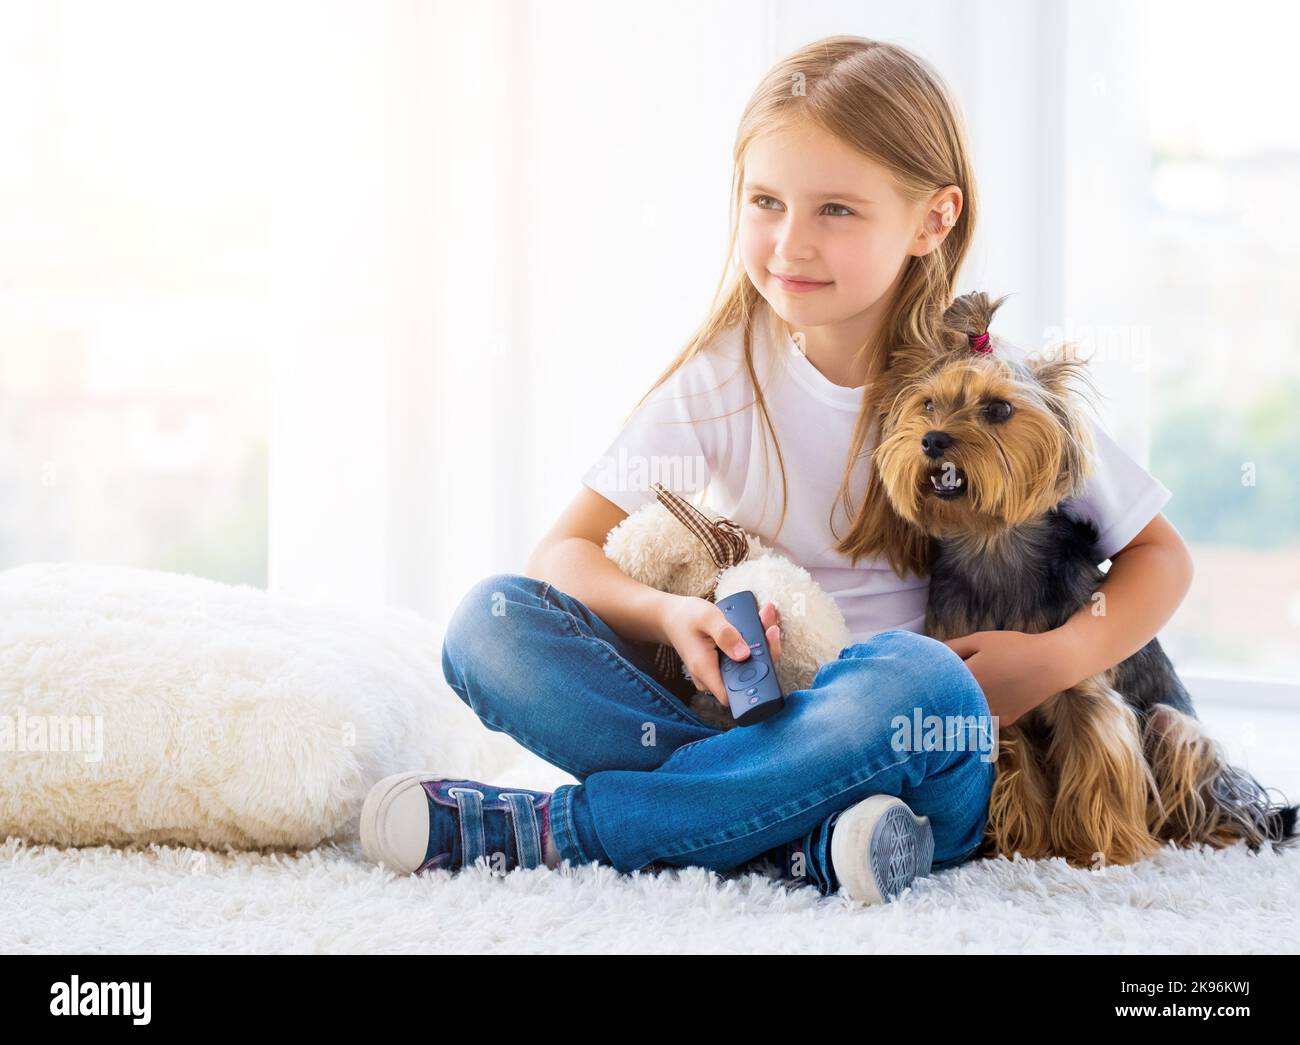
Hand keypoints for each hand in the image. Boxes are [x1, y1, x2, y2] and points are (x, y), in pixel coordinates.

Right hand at [659, 596, 781, 709]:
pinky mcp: (723, 665)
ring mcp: (718, 672)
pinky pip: (744, 659)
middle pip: (748, 678)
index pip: (735, 694)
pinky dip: (754, 642)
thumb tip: (744, 654)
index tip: (767, 653)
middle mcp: (712, 677)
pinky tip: (760, 622)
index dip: (756, 679)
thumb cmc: (686, 616)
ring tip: (767, 617)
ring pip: (749, 667)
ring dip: (762, 644)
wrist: (671, 617)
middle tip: (771, 627)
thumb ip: (725, 635)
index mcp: (705, 669)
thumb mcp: (706, 618)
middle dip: (765, 652)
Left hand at [941, 629, 1073, 726]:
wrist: (1051, 664)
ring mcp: (992, 713)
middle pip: (949, 705)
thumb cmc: (1014, 647)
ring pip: (967, 716)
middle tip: (932, 697)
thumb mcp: (979, 640)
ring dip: (960, 710)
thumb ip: (952, 647)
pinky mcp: (1005, 721)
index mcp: (968, 679)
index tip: (922, 684)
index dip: (929, 684)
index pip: (937, 686)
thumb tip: (931, 653)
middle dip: (942, 700)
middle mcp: (978, 700)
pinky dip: (981, 712)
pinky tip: (984, 702)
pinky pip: (985, 718)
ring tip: (958, 700)